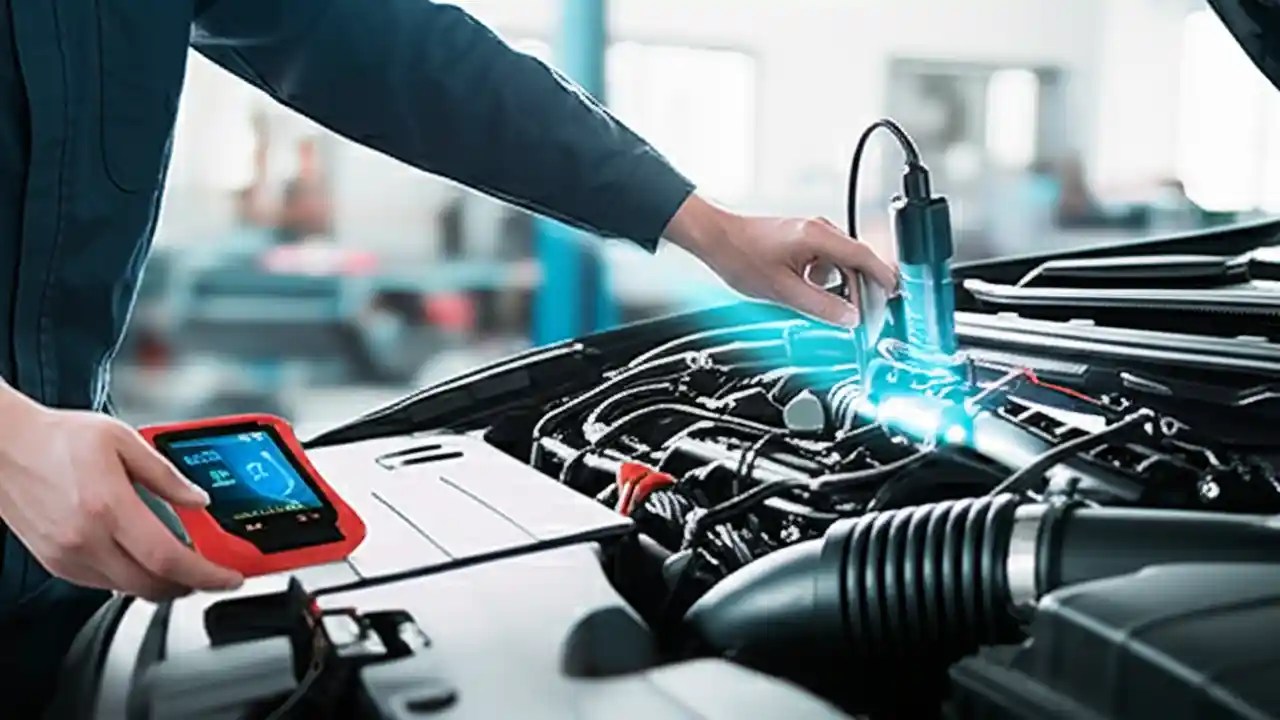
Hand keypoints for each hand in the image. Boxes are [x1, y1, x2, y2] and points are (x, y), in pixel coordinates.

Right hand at [0, 385, 243, 600]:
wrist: (4, 448)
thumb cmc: (57, 439)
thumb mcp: (123, 441)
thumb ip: (166, 475)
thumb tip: (199, 500)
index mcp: (108, 507)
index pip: (167, 559)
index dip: (205, 574)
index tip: (230, 577)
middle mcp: (85, 539)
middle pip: (151, 585)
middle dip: (190, 585)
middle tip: (211, 573)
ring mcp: (67, 556)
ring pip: (127, 589)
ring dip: (161, 583)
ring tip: (180, 563)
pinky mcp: (55, 563)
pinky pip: (103, 583)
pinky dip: (130, 578)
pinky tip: (141, 559)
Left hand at [664, 195, 897, 326]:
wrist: (715, 239)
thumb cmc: (741, 256)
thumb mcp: (784, 291)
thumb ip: (820, 306)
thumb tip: (849, 318)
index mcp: (818, 236)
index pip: (864, 257)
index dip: (883, 278)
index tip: (893, 296)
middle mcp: (818, 230)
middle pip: (856, 260)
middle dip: (863, 289)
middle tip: (865, 315)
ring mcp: (810, 233)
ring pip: (841, 262)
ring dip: (843, 286)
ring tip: (836, 310)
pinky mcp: (801, 240)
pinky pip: (826, 261)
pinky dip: (827, 280)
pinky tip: (814, 296)